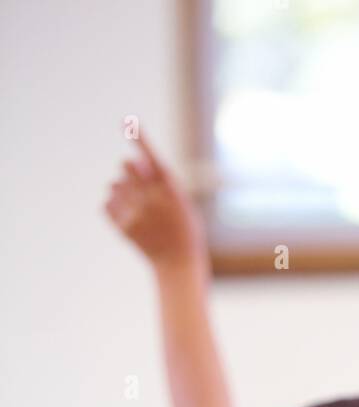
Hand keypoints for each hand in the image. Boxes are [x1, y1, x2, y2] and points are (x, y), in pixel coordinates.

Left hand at [104, 132, 205, 270]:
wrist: (179, 263)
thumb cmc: (184, 230)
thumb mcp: (181, 202)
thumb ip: (158, 181)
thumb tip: (132, 161)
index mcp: (170, 188)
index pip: (150, 156)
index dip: (139, 139)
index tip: (127, 123)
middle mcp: (152, 198)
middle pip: (125, 165)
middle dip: (129, 170)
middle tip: (138, 184)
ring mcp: (136, 212)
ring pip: (114, 185)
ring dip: (121, 190)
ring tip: (136, 207)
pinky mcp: (124, 226)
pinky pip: (107, 204)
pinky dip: (114, 208)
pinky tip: (128, 218)